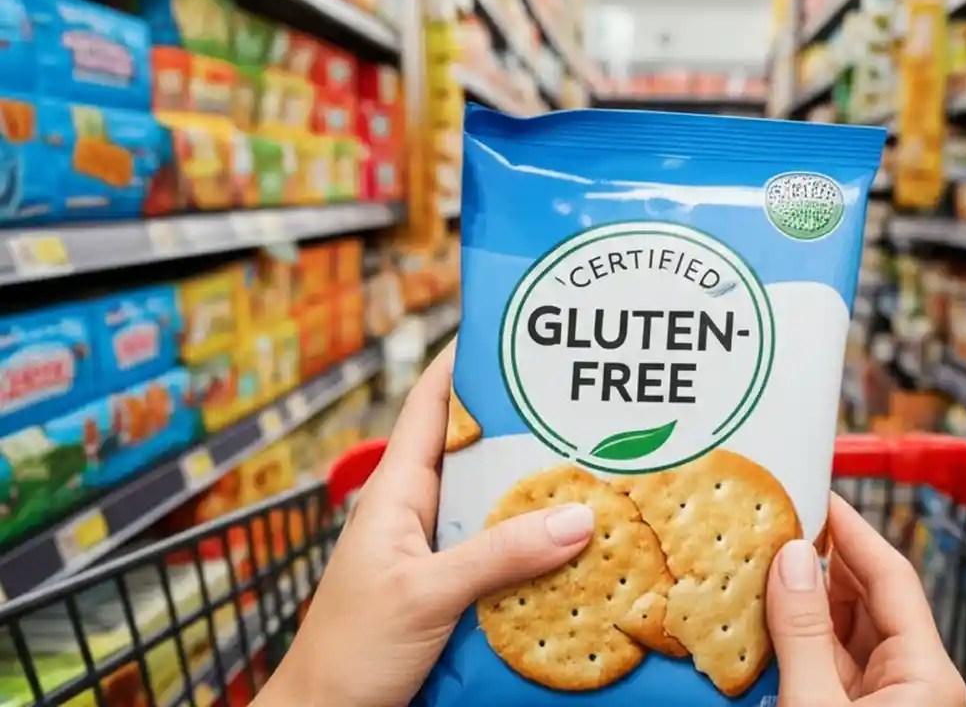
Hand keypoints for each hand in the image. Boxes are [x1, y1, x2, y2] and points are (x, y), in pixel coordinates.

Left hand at [255, 347, 594, 706]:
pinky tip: (581, 554)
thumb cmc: (350, 651)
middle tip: (587, 408)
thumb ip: (497, 556)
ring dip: (540, 497)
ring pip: (496, 511)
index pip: (429, 406)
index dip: (463, 363)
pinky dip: (539, 552)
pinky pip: (504, 560)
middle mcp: (418, 515)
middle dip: (526, 430)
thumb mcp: (424, 595)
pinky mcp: (453, 596)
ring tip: (601, 473)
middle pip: (476, 455)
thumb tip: (577, 517)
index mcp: (395, 492)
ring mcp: (436, 556)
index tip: (511, 330)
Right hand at [766, 494, 965, 705]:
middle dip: (821, 563)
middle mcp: (913, 680)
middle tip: (778, 529)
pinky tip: (766, 620)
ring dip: (804, 602)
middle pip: (868, 599)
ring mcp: (887, 697)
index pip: (891, 577)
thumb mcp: (814, 705)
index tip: (819, 497)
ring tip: (763, 568)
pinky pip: (830, 662)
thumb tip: (793, 560)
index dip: (853, 531)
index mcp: (924, 674)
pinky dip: (799, 638)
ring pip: (846, 630)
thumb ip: (803, 634)